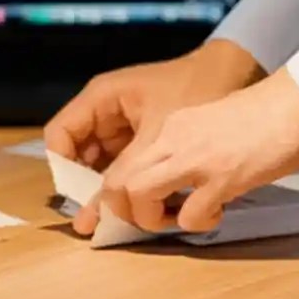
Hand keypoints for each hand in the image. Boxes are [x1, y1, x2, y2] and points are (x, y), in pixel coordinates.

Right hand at [43, 39, 266, 229]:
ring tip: (132, 219)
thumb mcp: (159, 132)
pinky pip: (128, 170)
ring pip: (103, 168)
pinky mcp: (143, 142)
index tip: (80, 198)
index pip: (60, 135)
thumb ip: (128, 170)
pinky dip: (136, 190)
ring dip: (116, 194)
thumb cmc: (198, 89)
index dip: (63, 168)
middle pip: (79, 157)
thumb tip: (106, 206)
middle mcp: (105, 114)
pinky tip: (153, 208)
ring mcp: (124, 129)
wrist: (239, 73)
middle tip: (102, 224)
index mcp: (101, 99)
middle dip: (90, 190)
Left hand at [97, 68, 298, 233]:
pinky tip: (219, 213)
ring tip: (179, 218)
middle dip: (128, 209)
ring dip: (152, 218)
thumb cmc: (268, 112)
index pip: (126, 160)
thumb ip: (193, 145)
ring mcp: (196, 157)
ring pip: (138, 192)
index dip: (126, 190)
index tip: (147, 201)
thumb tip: (187, 179)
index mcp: (173, 125)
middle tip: (156, 216)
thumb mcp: (213, 122)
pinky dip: (198, 223)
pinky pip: (189, 214)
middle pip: (119, 179)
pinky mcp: (223, 176)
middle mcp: (174, 138)